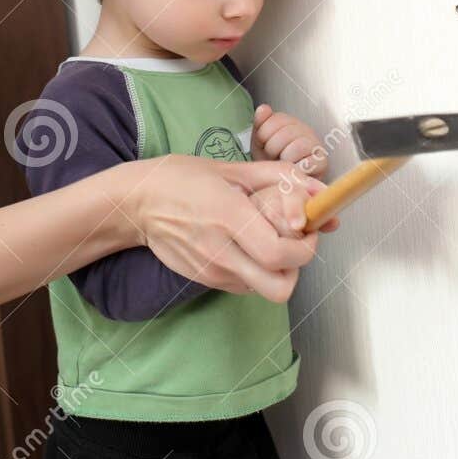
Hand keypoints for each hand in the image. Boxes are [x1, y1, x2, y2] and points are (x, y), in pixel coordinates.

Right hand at [117, 156, 325, 302]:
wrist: (135, 204)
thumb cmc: (183, 179)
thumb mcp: (233, 168)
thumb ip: (282, 179)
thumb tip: (322, 192)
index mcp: (227, 215)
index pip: (278, 252)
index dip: (305, 246)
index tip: (307, 228)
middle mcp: (220, 250)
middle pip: (279, 286)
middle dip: (298, 267)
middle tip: (295, 241)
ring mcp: (212, 270)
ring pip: (265, 290)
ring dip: (279, 271)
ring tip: (270, 242)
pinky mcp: (206, 281)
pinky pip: (246, 287)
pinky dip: (258, 273)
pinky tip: (247, 248)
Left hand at [253, 104, 329, 177]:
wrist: (279, 181)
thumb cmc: (271, 161)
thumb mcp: (259, 141)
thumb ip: (260, 123)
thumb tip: (263, 108)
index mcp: (289, 122)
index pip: (275, 120)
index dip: (263, 136)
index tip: (264, 145)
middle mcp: (305, 130)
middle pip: (284, 134)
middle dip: (272, 149)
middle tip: (274, 157)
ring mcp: (315, 144)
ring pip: (297, 147)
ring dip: (285, 159)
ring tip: (283, 163)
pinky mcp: (322, 162)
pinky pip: (308, 163)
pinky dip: (297, 169)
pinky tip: (293, 169)